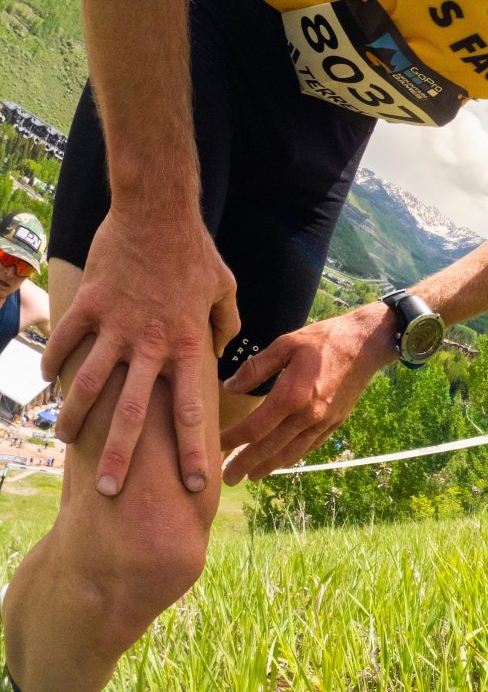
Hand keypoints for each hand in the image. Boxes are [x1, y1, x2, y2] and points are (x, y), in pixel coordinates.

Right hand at [43, 206, 237, 495]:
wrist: (158, 211)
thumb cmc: (196, 251)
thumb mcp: (225, 289)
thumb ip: (224, 324)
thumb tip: (220, 349)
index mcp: (187, 343)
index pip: (191, 409)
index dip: (191, 450)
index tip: (192, 485)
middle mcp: (151, 342)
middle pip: (133, 412)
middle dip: (122, 457)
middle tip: (110, 492)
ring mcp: (117, 325)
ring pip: (91, 384)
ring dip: (75, 417)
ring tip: (65, 440)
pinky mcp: (90, 305)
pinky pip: (67, 343)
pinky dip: (55, 363)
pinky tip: (47, 381)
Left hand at [219, 304, 394, 483]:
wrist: (367, 343)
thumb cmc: (324, 339)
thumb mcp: (286, 343)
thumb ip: (257, 367)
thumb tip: (230, 386)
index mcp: (292, 395)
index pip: (254, 428)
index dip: (233, 440)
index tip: (215, 444)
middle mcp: (307, 415)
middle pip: (270, 449)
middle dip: (245, 464)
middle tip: (227, 478)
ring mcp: (323, 422)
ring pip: (291, 453)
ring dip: (268, 467)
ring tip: (251, 475)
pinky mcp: (335, 422)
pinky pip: (309, 447)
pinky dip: (292, 457)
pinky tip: (282, 460)